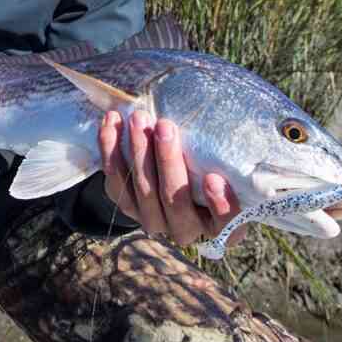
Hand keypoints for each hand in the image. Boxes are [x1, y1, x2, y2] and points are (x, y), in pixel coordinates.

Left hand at [98, 109, 247, 247]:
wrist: (166, 172)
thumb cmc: (205, 163)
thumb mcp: (219, 162)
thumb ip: (221, 153)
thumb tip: (230, 114)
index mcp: (219, 222)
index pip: (227, 222)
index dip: (220, 204)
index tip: (212, 178)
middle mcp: (186, 227)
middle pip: (176, 201)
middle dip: (168, 161)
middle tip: (165, 126)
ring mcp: (154, 219)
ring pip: (144, 190)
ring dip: (139, 150)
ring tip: (138, 119)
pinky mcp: (127, 206)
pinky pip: (117, 181)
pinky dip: (111, 149)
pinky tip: (112, 123)